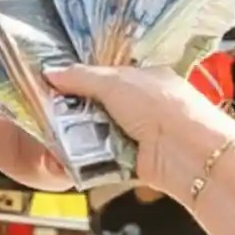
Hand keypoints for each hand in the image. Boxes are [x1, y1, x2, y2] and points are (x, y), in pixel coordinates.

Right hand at [44, 64, 204, 188]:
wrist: (188, 153)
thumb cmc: (161, 107)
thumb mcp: (115, 83)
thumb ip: (80, 78)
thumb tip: (50, 73)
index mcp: (144, 78)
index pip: (104, 76)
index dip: (78, 81)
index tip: (52, 87)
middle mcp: (143, 106)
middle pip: (98, 106)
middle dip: (74, 111)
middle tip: (47, 114)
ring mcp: (139, 135)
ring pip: (98, 133)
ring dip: (78, 136)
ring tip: (53, 137)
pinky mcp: (134, 162)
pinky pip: (103, 158)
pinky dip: (88, 158)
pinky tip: (69, 157)